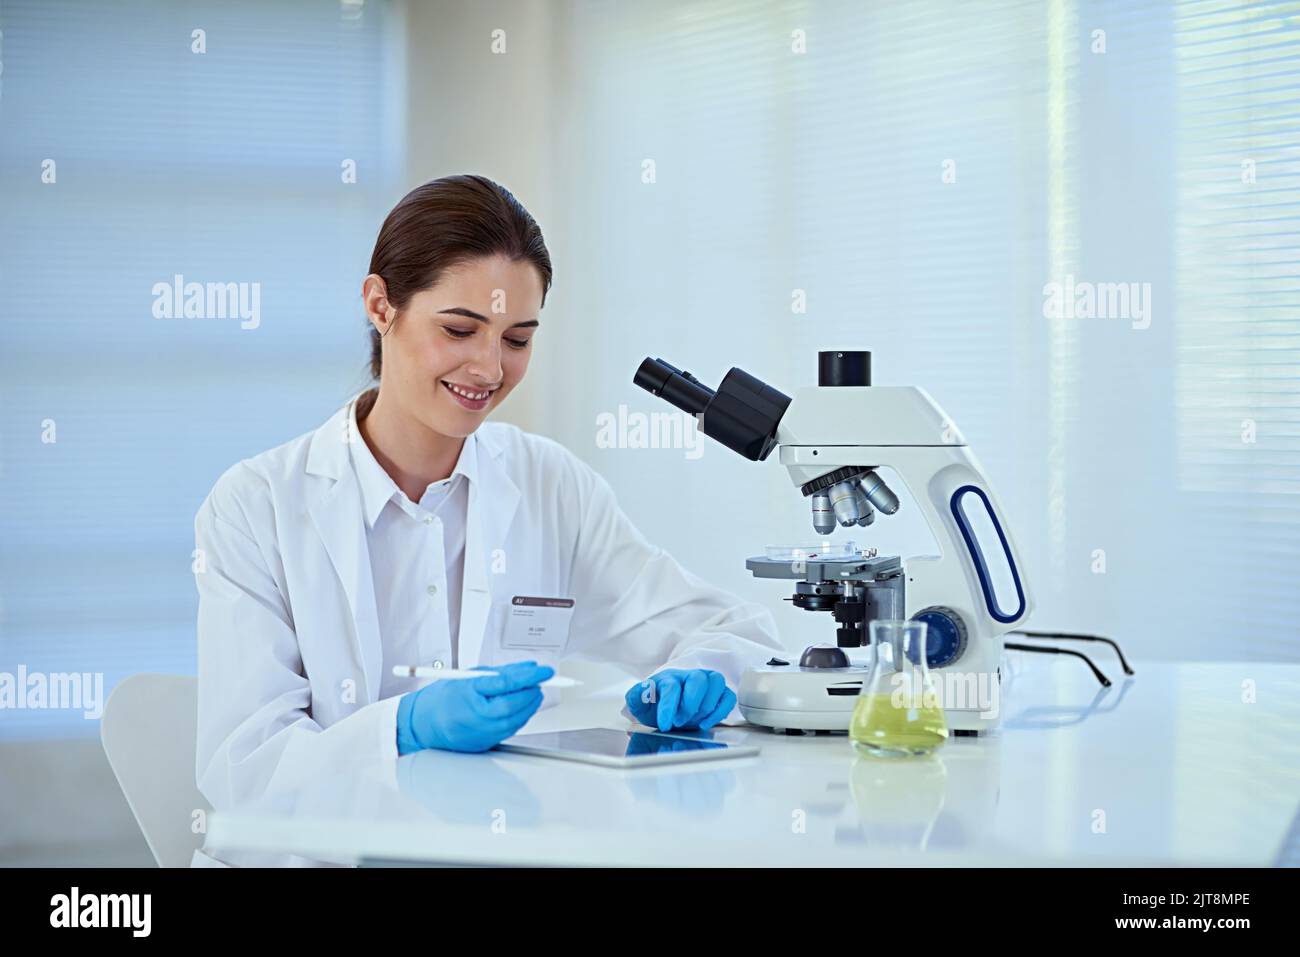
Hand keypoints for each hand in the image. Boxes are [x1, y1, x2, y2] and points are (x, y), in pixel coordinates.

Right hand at [397, 660, 553, 754]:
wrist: (423, 724)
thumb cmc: (443, 699)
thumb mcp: (470, 677)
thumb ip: (501, 673)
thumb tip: (527, 669)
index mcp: (470, 696)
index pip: (507, 684)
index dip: (530, 676)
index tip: (545, 670)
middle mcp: (477, 718)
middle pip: (515, 705)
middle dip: (532, 691)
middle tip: (540, 680)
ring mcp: (482, 734)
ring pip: (517, 720)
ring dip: (529, 704)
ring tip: (532, 691)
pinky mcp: (486, 744)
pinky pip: (511, 729)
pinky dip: (520, 717)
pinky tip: (521, 707)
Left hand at [624, 668, 735, 731]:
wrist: (666, 705)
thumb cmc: (655, 703)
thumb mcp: (639, 702)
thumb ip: (636, 696)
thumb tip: (643, 694)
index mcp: (668, 678)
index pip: (672, 687)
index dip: (669, 707)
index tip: (665, 725)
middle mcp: (689, 676)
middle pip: (698, 679)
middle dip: (691, 704)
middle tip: (680, 721)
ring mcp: (706, 682)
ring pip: (716, 681)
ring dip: (708, 705)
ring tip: (697, 722)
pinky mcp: (719, 692)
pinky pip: (728, 696)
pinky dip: (722, 710)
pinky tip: (708, 722)